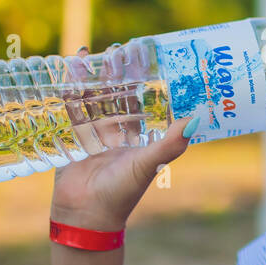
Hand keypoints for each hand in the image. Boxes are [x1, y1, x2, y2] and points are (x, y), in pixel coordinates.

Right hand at [49, 45, 197, 230]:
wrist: (85, 216)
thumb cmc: (121, 193)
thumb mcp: (148, 164)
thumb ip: (170, 144)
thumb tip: (196, 119)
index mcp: (139, 136)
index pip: (145, 100)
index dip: (146, 79)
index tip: (148, 56)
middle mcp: (118, 131)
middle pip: (119, 94)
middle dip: (118, 72)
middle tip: (118, 48)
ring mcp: (94, 133)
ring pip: (94, 96)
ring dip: (93, 76)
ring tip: (91, 53)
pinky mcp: (72, 135)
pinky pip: (72, 106)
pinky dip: (70, 87)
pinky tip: (69, 67)